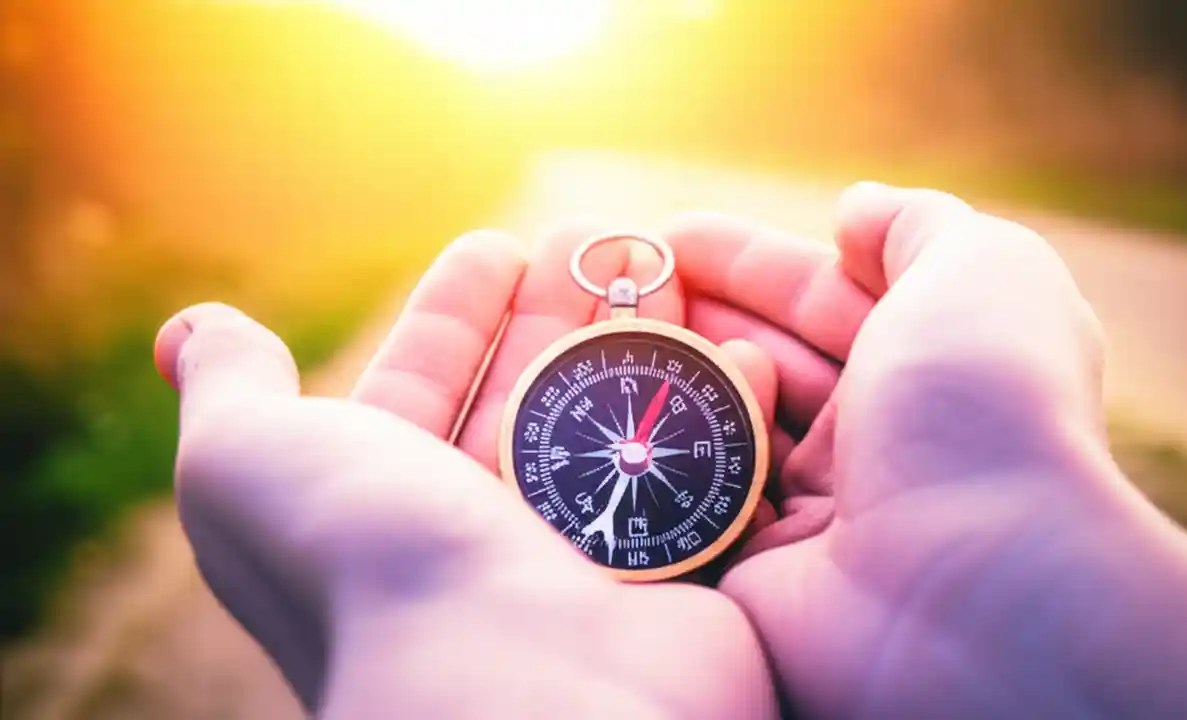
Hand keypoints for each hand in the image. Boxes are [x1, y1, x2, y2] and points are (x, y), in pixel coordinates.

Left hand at [155, 228, 777, 717]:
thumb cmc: (372, 568)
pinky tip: (740, 348)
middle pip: (527, 395)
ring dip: (641, 343)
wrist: (516, 691)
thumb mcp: (249, 464)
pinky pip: (699, 476)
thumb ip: (231, 392)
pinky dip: (718, 411)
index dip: (453, 312)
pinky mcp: (674, 577)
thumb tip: (190, 330)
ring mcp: (580, 560)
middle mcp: (481, 539)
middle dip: (559, 310)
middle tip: (600, 235)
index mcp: (386, 507)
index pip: (423, 384)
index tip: (496, 244)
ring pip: (615, 425)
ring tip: (667, 265)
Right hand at [664, 184, 1186, 717]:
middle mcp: (875, 439)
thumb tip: (855, 209)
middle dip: (694, 314)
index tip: (666, 234)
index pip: (817, 298)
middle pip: (762, 358)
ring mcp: (819, 513)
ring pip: (722, 429)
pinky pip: (699, 505)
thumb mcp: (980, 269)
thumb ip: (918, 225)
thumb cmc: (981, 405)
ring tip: (622, 343)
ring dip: (675, 382)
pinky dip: (665, 462)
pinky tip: (628, 423)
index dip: (744, 260)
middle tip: (618, 284)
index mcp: (926, 366)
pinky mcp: (766, 577)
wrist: (970, 580)